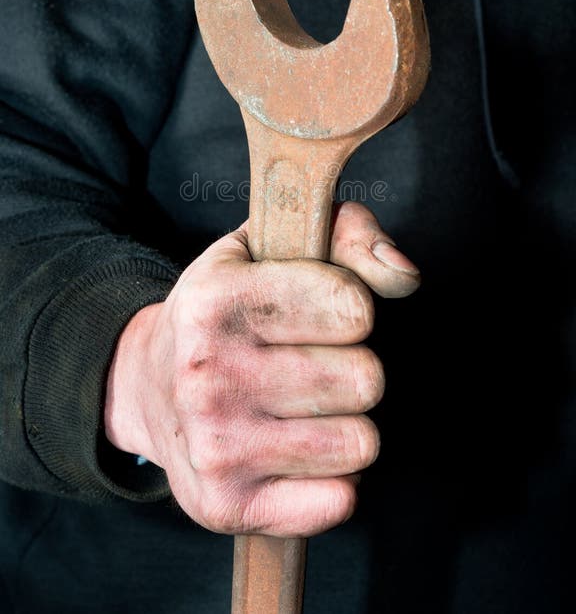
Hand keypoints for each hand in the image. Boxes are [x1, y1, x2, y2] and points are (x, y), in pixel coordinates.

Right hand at [105, 202, 418, 536]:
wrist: (143, 385)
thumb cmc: (224, 309)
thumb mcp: (267, 245)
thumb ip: (348, 233)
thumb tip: (405, 275)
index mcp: (217, 301)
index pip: (353, 308)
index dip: (350, 308)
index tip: (321, 312)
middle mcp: (209, 375)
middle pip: (366, 380)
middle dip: (351, 368)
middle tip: (310, 364)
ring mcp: (216, 447)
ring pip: (360, 443)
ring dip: (343, 424)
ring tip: (299, 408)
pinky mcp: (226, 506)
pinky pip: (339, 501)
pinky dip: (330, 480)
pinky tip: (294, 453)